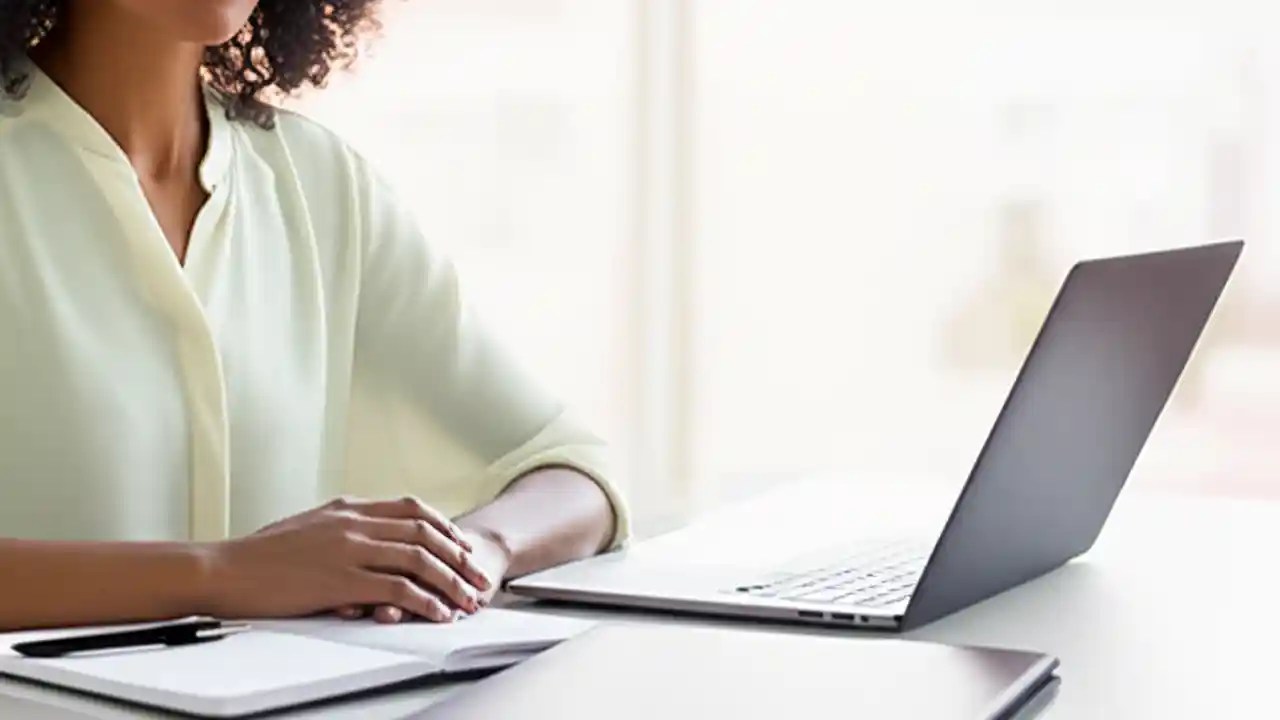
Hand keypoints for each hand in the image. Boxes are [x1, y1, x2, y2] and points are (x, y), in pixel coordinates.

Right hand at [205, 497, 493, 622]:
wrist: (225, 569)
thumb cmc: (260, 556)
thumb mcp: (308, 527)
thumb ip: (342, 528)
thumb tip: (365, 535)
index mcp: (348, 508)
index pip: (411, 509)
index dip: (443, 527)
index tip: (459, 544)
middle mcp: (355, 523)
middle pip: (424, 533)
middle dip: (457, 556)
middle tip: (477, 575)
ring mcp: (350, 550)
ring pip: (418, 560)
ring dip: (450, 581)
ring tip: (468, 599)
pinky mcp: (342, 580)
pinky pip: (397, 590)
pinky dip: (425, 601)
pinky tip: (438, 613)